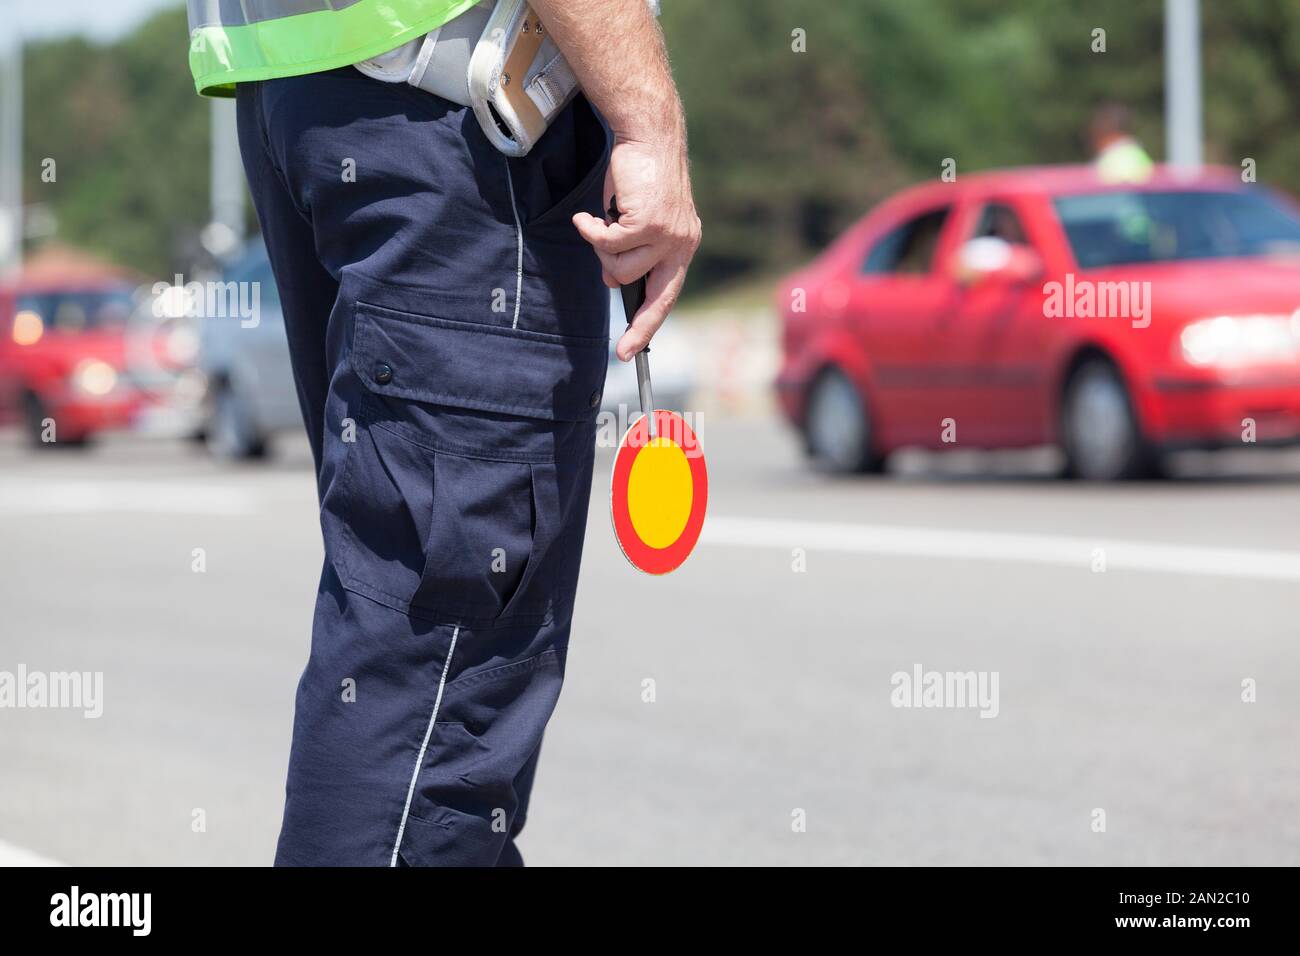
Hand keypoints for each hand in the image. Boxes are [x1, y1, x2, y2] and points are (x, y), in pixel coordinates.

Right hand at [573, 137, 700, 360]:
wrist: (648, 136)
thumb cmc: (639, 176)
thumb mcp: (634, 220)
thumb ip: (628, 250)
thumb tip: (611, 280)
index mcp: (683, 246)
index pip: (667, 295)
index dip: (649, 324)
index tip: (631, 350)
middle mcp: (682, 244)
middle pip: (655, 299)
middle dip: (638, 325)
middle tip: (620, 345)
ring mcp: (667, 236)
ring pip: (620, 270)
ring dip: (601, 250)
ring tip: (597, 225)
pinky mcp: (649, 223)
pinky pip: (608, 244)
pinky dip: (591, 231)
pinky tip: (587, 217)